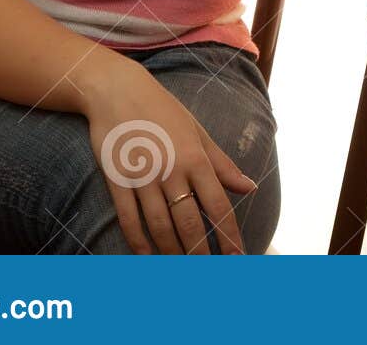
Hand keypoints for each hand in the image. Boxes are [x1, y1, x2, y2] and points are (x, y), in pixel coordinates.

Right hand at [82, 59, 258, 254]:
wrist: (118, 91)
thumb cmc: (164, 111)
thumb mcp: (199, 132)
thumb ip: (222, 164)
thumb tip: (250, 187)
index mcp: (196, 158)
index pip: (218, 206)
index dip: (229, 236)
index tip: (238, 260)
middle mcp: (171, 170)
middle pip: (189, 224)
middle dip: (201, 254)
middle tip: (208, 275)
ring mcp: (142, 177)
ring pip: (160, 226)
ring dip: (171, 253)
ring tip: (180, 269)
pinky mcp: (117, 180)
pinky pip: (129, 218)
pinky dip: (138, 241)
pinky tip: (147, 256)